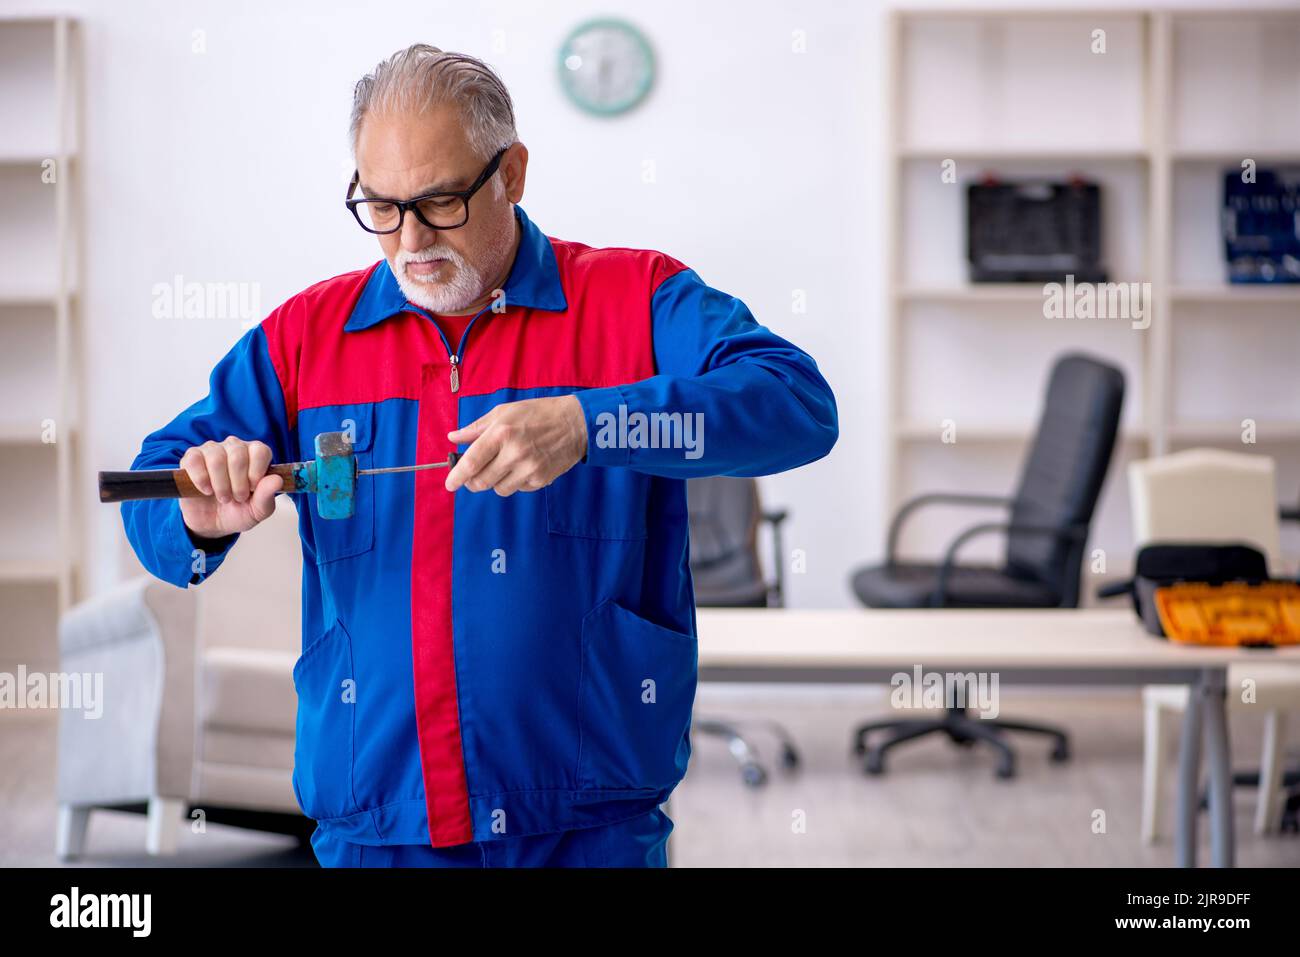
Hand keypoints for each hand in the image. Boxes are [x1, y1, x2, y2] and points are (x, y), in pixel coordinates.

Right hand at [178, 437, 282, 539]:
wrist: (213, 523)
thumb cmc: (238, 511)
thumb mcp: (258, 510)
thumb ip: (267, 496)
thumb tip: (277, 480)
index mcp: (255, 455)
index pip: (260, 451)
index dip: (256, 472)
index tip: (252, 489)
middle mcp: (235, 447)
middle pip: (238, 454)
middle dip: (238, 482)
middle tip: (237, 498)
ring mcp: (212, 450)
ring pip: (216, 458)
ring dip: (220, 484)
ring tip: (222, 497)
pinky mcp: (192, 458)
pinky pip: (194, 460)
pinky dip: (200, 479)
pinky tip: (206, 490)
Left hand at [445, 395, 587, 495]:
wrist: (576, 423)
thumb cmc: (538, 413)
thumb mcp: (504, 412)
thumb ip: (476, 427)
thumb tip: (453, 438)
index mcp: (501, 433)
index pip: (471, 463)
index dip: (456, 476)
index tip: (449, 484)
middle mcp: (514, 454)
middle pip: (481, 482)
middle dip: (473, 482)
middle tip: (474, 475)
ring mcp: (529, 469)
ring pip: (499, 489)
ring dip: (495, 481)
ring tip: (504, 465)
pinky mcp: (541, 480)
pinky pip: (518, 489)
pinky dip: (515, 481)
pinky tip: (523, 466)